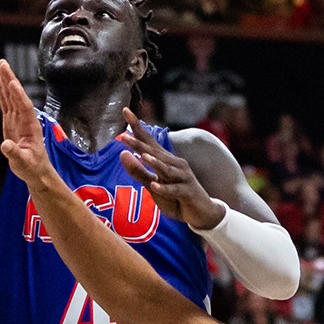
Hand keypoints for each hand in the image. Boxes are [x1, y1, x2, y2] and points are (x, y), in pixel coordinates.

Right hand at [0, 61, 58, 190]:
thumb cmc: (31, 167)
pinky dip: (0, 91)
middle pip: (17, 96)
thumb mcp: (23, 163)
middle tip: (3, 63)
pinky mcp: (11, 121)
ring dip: (4, 81)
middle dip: (10, 79)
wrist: (35, 171)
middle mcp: (25, 119)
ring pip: (10, 96)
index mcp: (30, 126)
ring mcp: (17, 119)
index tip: (11, 82)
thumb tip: (5, 145)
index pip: (24, 107)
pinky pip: (5, 102)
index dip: (18, 95)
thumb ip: (14, 153)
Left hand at [117, 109, 228, 228]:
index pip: (148, 140)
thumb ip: (138, 172)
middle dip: (139, 144)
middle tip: (123, 136)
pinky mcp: (188, 192)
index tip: (125, 110)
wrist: (201, 213)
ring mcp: (183, 178)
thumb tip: (122, 154)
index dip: (137, 126)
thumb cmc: (176, 197)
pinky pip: (175, 190)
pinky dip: (165, 189)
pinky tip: (155, 186)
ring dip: (154, 163)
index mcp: (165, 160)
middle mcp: (175, 164)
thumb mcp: (153, 186)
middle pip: (154, 152)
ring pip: (166, 169)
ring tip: (142, 156)